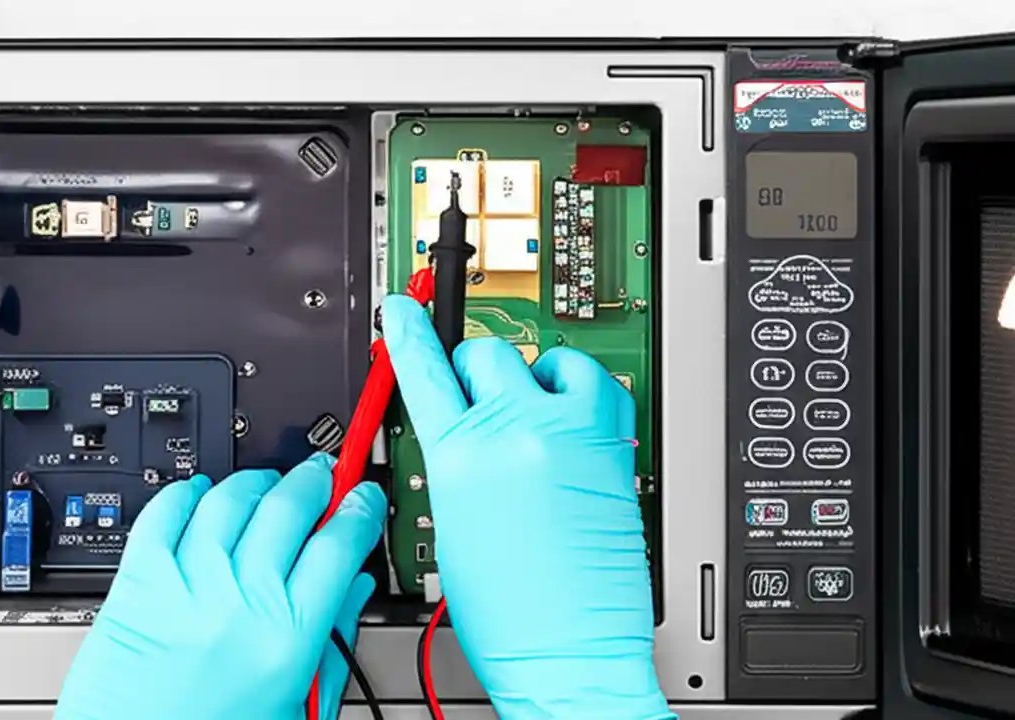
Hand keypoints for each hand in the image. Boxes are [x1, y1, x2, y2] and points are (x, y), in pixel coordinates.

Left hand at [55, 453, 386, 719]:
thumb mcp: (299, 707)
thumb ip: (333, 643)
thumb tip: (353, 591)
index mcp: (289, 637)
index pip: (339, 544)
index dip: (358, 508)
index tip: (362, 496)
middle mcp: (240, 602)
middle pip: (288, 507)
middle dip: (314, 479)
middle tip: (322, 474)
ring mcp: (187, 587)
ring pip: (230, 500)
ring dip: (255, 482)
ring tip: (264, 484)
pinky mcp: (138, 585)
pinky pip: (163, 515)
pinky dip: (185, 494)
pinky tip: (198, 494)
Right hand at [383, 295, 672, 719]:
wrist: (569, 651)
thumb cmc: (507, 614)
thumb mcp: (449, 527)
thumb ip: (452, 462)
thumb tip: (458, 426)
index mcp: (458, 459)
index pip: (422, 369)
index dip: (409, 331)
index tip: (406, 308)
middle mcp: (512, 434)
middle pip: (480, 357)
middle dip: (471, 374)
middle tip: (476, 400)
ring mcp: (566, 433)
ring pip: (538, 359)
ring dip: (527, 378)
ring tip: (531, 413)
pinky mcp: (609, 443)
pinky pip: (591, 380)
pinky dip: (576, 385)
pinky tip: (567, 411)